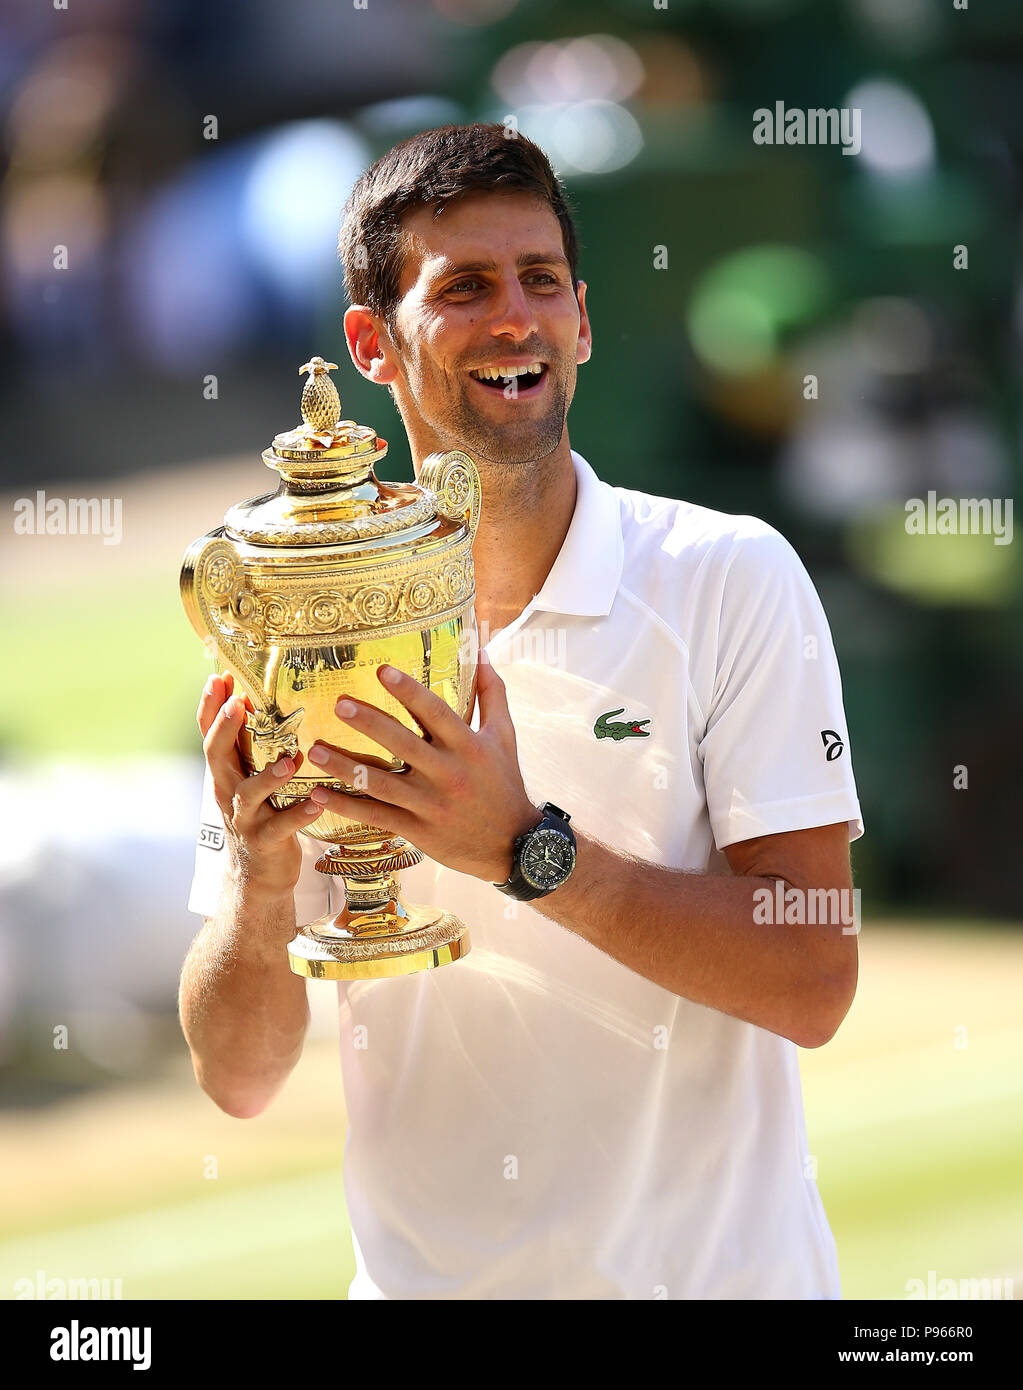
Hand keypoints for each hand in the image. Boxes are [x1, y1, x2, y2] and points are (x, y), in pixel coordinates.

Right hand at [197, 672, 320, 901]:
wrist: (256, 875)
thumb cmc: (260, 814)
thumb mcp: (248, 778)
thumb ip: (250, 745)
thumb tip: (254, 697)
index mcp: (226, 770)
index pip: (208, 733)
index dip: (209, 706)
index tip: (218, 677)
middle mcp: (229, 790)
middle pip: (217, 755)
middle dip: (225, 727)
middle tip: (239, 702)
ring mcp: (246, 817)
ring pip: (249, 793)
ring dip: (269, 775)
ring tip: (292, 761)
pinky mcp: (267, 841)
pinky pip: (282, 827)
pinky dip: (300, 814)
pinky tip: (318, 803)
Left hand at [304, 656, 541, 882]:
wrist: (514, 845)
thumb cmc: (505, 784)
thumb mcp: (505, 736)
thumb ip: (492, 693)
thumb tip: (480, 651)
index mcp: (468, 746)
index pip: (436, 713)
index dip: (409, 691)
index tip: (382, 671)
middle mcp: (447, 773)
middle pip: (402, 744)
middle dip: (369, 723)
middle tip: (339, 704)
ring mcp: (430, 804)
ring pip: (381, 783)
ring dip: (345, 766)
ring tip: (314, 750)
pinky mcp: (418, 830)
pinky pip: (377, 816)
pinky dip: (347, 807)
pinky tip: (320, 794)